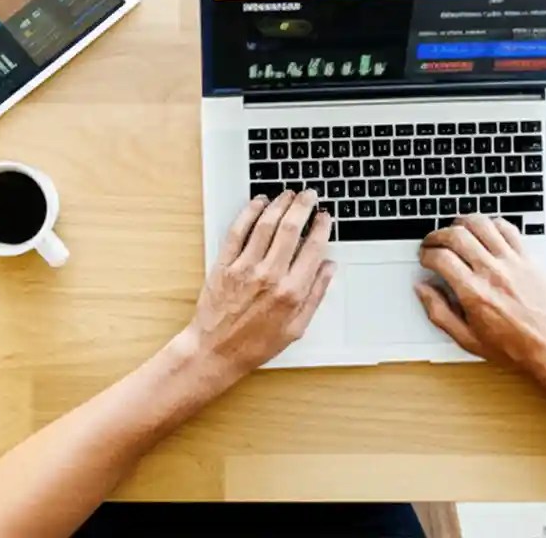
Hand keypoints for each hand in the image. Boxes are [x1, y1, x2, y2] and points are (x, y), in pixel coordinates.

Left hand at [181, 190, 335, 379]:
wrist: (216, 351)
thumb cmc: (256, 344)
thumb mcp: (297, 327)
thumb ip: (316, 294)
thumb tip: (329, 268)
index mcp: (292, 291)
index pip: (313, 248)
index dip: (321, 227)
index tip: (324, 217)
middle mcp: (270, 276)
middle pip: (291, 228)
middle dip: (303, 206)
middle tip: (309, 196)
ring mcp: (245, 268)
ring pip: (266, 224)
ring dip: (279, 203)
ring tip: (287, 194)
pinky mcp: (224, 265)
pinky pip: (238, 231)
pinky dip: (249, 212)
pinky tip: (258, 203)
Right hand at [415, 215, 545, 376]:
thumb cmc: (516, 347)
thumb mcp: (468, 339)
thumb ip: (439, 312)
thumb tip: (423, 291)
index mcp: (474, 294)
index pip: (441, 258)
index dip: (426, 254)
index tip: (425, 258)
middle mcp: (493, 273)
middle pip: (457, 235)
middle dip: (437, 235)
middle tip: (433, 242)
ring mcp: (513, 262)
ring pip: (481, 224)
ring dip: (462, 223)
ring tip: (455, 230)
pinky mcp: (529, 259)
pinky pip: (507, 228)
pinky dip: (491, 224)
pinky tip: (485, 231)